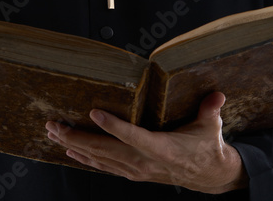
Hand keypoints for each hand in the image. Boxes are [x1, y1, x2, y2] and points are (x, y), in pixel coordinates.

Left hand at [45, 92, 247, 193]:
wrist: (210, 176)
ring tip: (54, 133)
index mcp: (164, 149)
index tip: (94, 113)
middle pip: (106, 151)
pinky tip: (70, 151)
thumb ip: (211, 110)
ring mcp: (137, 170)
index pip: (134, 136)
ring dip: (75, 146)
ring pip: (100, 159)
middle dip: (78, 138)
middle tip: (55, 125)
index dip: (114, 126)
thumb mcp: (212, 127)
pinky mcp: (134, 173)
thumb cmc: (208, 147)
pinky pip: (104, 166)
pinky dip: (85, 158)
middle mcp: (146, 162)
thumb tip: (217, 95)